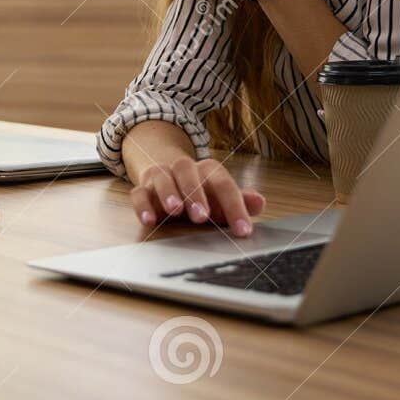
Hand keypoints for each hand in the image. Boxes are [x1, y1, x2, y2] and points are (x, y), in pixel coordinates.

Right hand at [131, 156, 265, 236]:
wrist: (170, 176)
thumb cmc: (202, 193)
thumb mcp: (221, 198)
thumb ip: (239, 201)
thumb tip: (260, 202)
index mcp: (208, 170)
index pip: (223, 184)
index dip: (235, 206)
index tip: (243, 230)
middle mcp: (183, 168)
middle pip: (187, 172)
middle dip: (195, 193)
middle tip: (202, 216)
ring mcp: (161, 175)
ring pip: (162, 177)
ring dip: (168, 193)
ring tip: (175, 211)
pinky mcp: (143, 188)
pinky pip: (139, 193)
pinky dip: (142, 205)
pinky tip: (149, 220)